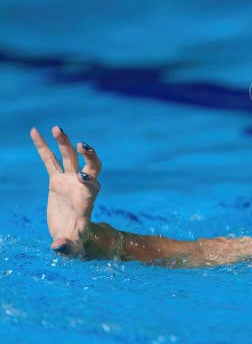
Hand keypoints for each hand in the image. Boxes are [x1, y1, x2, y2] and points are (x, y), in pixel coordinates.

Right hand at [31, 126, 101, 255]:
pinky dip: (43, 147)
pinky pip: (49, 160)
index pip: (92, 187)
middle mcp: (82, 187)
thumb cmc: (76, 242)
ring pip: (69, 158)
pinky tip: (35, 132)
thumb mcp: (72, 247)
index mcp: (88, 201)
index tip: (81, 177)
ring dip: (64, 143)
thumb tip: (56, 247)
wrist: (71, 235)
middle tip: (82, 145)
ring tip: (56, 128)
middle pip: (90, 166)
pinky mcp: (56, 180)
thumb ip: (66, 246)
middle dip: (89, 156)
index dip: (89, 181)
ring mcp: (69, 181)